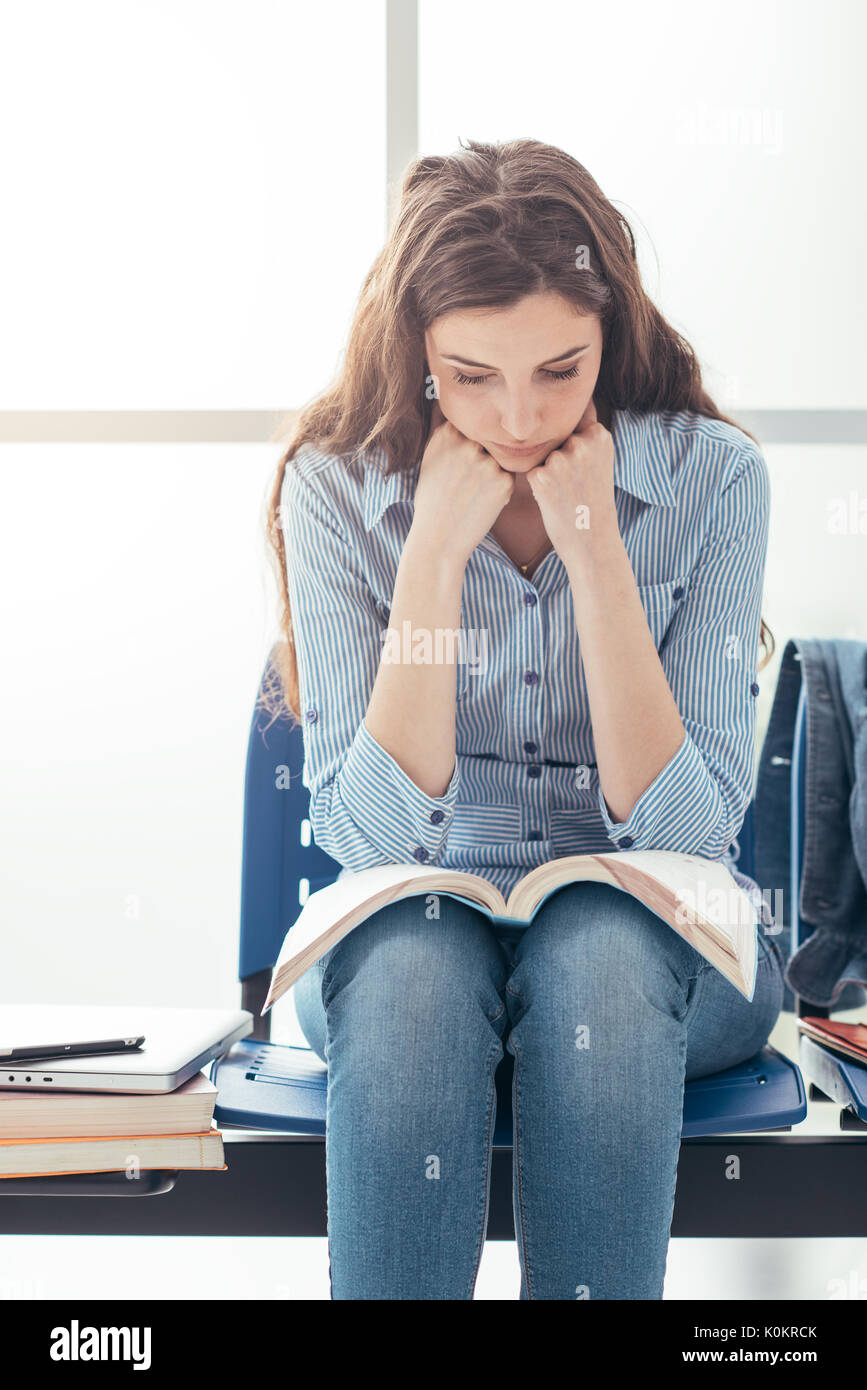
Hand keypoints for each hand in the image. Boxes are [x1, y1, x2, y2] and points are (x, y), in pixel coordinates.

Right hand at [411, 399, 514, 564]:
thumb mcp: (430, 459)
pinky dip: (499, 491)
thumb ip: (447, 433)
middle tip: (466, 485)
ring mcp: (486, 462)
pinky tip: (482, 504)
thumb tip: (449, 402)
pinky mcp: (503, 481)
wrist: (438, 539)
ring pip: (500, 459)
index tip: (460, 466)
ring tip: (472, 495)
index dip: (469, 448)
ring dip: (492, 475)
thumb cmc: (432, 501)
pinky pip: (508, 478)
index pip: (473, 427)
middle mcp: (467, 443)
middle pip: (488, 442)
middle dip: (482, 460)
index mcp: (447, 434)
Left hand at [524, 396, 620, 571]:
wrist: (594, 541)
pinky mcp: (542, 478)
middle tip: (576, 485)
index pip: (572, 419)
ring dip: (547, 472)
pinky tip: (555, 501)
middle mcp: (582, 443)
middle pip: (554, 439)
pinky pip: (530, 472)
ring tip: (567, 494)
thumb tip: (565, 407)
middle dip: (559, 458)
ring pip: (542, 456)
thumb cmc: (594, 501)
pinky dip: (538, 486)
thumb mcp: (600, 460)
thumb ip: (586, 434)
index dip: (571, 440)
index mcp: (599, 435)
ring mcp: (562, 460)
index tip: (578, 463)